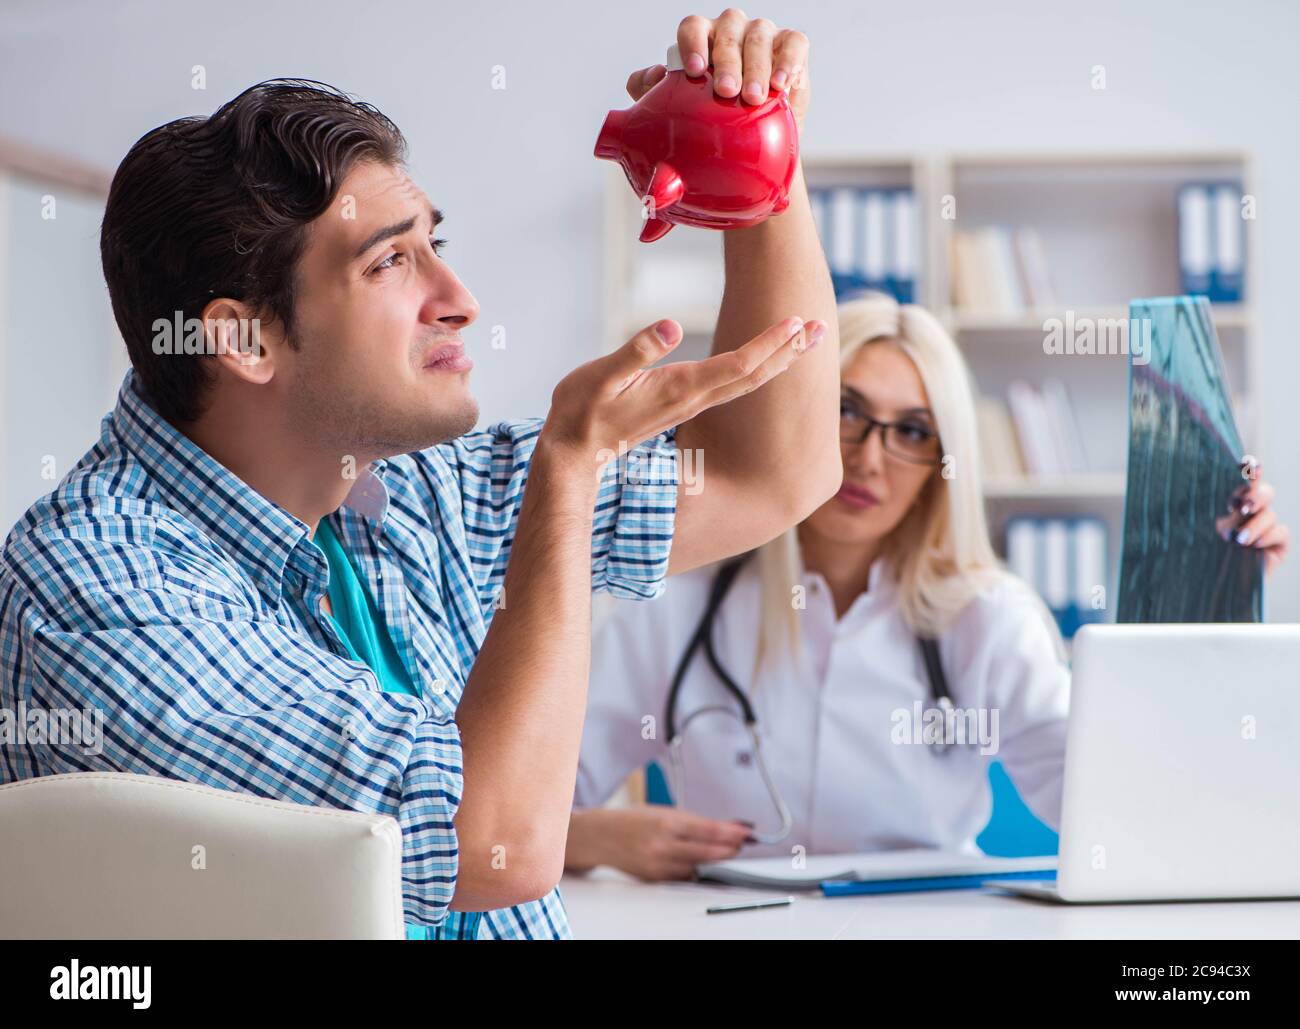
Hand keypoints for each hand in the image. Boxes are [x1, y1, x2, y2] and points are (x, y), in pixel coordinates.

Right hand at [543, 316, 824, 474]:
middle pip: (755, 375)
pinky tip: (762, 363)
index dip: (771, 344)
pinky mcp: (682, 406)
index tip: (799, 322)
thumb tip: (672, 325)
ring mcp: (690, 404)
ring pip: (747, 382)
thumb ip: (637, 352)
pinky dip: (755, 370)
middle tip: (822, 326)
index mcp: (682, 389)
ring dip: (778, 360)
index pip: (739, 364)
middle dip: (790, 351)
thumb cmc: (581, 413)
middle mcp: (694, 398)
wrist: (574, 455)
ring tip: (803, 340)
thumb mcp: (601, 376)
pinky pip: (732, 387)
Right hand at [567, 806, 752, 880]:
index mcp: (666, 823)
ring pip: (698, 867)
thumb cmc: (633, 821)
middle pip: (707, 853)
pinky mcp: (656, 879)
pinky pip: (684, 876)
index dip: (731, 833)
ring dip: (712, 860)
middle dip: (729, 849)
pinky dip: (694, 869)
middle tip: (742, 844)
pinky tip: (698, 862)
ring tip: (722, 851)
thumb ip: (694, 822)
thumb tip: (726, 828)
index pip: (708, 830)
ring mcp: (659, 865)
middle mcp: (663, 846)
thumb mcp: (664, 812)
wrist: (601, 837)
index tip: (747, 833)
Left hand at [624, 10, 810, 131]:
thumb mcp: (679, 113)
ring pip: (758, 36)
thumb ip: (652, 94)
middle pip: (727, 31)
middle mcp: (731, 32)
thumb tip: (652, 77)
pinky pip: (794, 44)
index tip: (693, 69)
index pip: (693, 27)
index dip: (692, 42)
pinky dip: (788, 61)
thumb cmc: (712, 124)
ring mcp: (762, 37)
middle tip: (726, 91)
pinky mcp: (791, 49)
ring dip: (756, 67)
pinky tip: (782, 84)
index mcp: (701, 40)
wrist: (753, 149)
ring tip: (753, 97)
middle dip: (727, 61)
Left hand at [1217, 463, 1289, 575]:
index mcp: (1231, 505)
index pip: (1243, 483)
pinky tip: (1255, 545)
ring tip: (1239, 540)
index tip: (1247, 464)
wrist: (1216, 584)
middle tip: (1244, 508)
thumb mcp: (1207, 532)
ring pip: (1269, 514)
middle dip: (1256, 496)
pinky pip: (1281, 531)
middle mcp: (1251, 513)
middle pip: (1264, 492)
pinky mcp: (1278, 544)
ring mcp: (1266, 527)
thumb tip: (1231, 501)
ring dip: (1255, 525)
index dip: (1249, 470)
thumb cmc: (1205, 556)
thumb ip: (1217, 514)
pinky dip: (1268, 535)